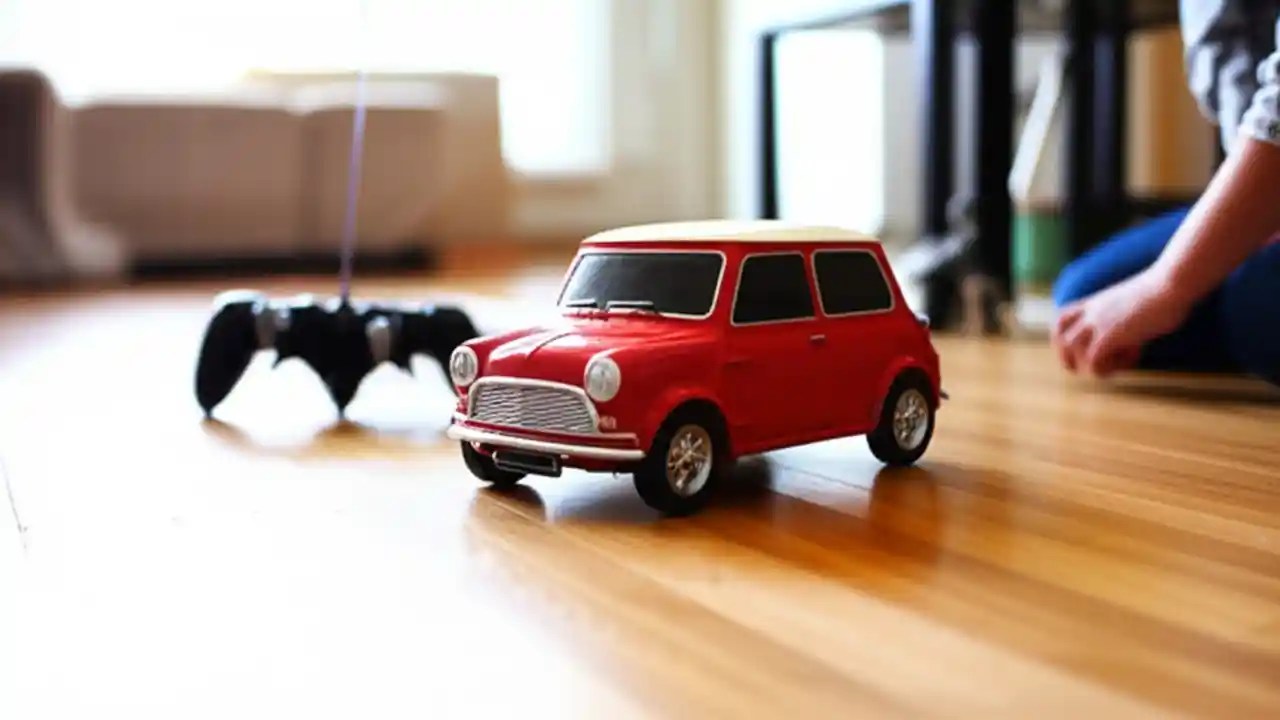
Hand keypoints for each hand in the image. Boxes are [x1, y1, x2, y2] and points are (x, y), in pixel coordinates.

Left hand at [1052, 268, 1191, 376]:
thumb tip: (1136, 333)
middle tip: (1091, 367)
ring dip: (1089, 364)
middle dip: (1068, 356)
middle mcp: (1092, 312)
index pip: (1063, 318)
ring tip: (1116, 364)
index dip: (1065, 336)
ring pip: (1071, 349)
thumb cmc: (1166, 290)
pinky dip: (1109, 368)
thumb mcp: (1138, 302)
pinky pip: (1093, 362)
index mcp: (1096, 302)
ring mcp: (1099, 322)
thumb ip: (1129, 316)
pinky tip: (1134, 358)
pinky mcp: (1110, 335)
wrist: (1173, 282)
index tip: (1081, 348)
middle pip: (1059, 335)